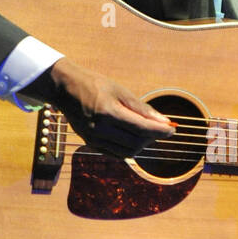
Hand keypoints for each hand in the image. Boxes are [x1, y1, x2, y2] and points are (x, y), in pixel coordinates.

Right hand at [21, 57, 173, 156]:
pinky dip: (129, 148)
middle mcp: (99, 129)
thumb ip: (142, 108)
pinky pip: (116, 153)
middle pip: (136, 143)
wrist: (65, 89)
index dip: (160, 131)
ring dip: (142, 144)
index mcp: (108, 112)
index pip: (141, 128)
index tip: (172, 129)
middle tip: (160, 128)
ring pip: (127, 152)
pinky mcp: (90, 143)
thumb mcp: (120, 91)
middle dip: (152, 138)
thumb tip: (163, 121)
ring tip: (146, 131)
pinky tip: (133, 136)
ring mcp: (93, 139)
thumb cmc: (95, 85)